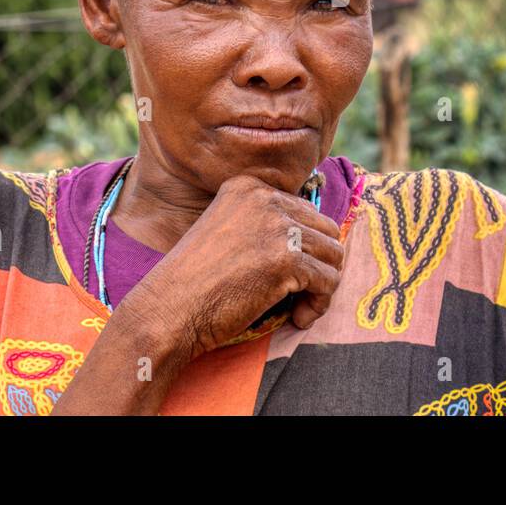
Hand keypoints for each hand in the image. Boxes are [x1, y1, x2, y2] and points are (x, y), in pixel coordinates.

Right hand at [124, 173, 344, 362]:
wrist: (171, 308)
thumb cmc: (196, 281)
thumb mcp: (228, 230)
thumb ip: (264, 223)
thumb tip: (319, 239)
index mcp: (249, 187)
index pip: (304, 211)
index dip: (304, 248)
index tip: (286, 275)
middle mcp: (266, 198)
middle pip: (325, 230)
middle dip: (319, 265)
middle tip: (298, 294)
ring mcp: (278, 226)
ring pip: (334, 255)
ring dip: (321, 287)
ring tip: (299, 308)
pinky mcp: (287, 260)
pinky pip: (329, 281)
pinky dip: (319, 304)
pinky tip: (298, 318)